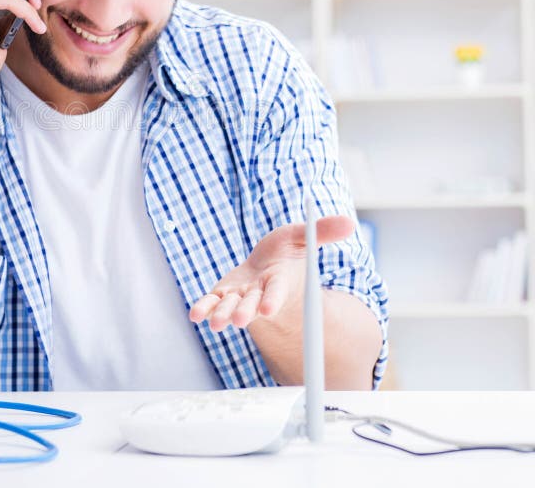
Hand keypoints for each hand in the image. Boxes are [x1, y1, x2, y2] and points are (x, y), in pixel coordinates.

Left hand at [189, 215, 353, 331]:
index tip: (268, 308)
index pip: (277, 293)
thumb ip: (321, 231)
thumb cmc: (283, 255)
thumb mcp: (300, 237)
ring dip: (223, 314)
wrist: (263, 269)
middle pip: (252, 305)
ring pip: (231, 308)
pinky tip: (194, 314)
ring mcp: (239, 298)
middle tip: (240, 319)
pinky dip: (203, 308)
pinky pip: (212, 304)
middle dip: (246, 312)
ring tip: (216, 323)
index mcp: (279, 282)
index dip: (273, 300)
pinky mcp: (223, 296)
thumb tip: (350, 223)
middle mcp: (259, 294)